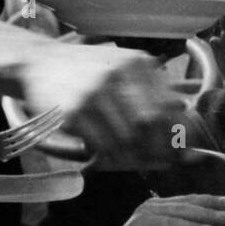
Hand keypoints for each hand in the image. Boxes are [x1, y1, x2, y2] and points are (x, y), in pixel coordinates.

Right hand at [17, 44, 190, 167]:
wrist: (40, 63)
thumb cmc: (89, 70)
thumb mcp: (124, 68)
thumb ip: (152, 88)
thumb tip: (184, 112)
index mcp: (137, 63)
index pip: (166, 106)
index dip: (174, 133)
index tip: (179, 152)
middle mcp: (117, 75)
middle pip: (149, 123)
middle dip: (157, 148)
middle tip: (159, 163)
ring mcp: (94, 93)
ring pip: (126, 138)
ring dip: (132, 157)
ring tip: (132, 162)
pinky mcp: (73, 112)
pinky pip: (101, 144)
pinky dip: (109, 157)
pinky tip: (109, 158)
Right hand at [92, 195, 224, 225]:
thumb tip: (221, 223)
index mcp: (165, 212)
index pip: (194, 203)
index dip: (214, 203)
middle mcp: (157, 207)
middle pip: (191, 203)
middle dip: (214, 205)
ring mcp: (148, 213)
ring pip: (183, 211)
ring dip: (206, 215)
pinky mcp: (142, 223)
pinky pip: (172, 223)